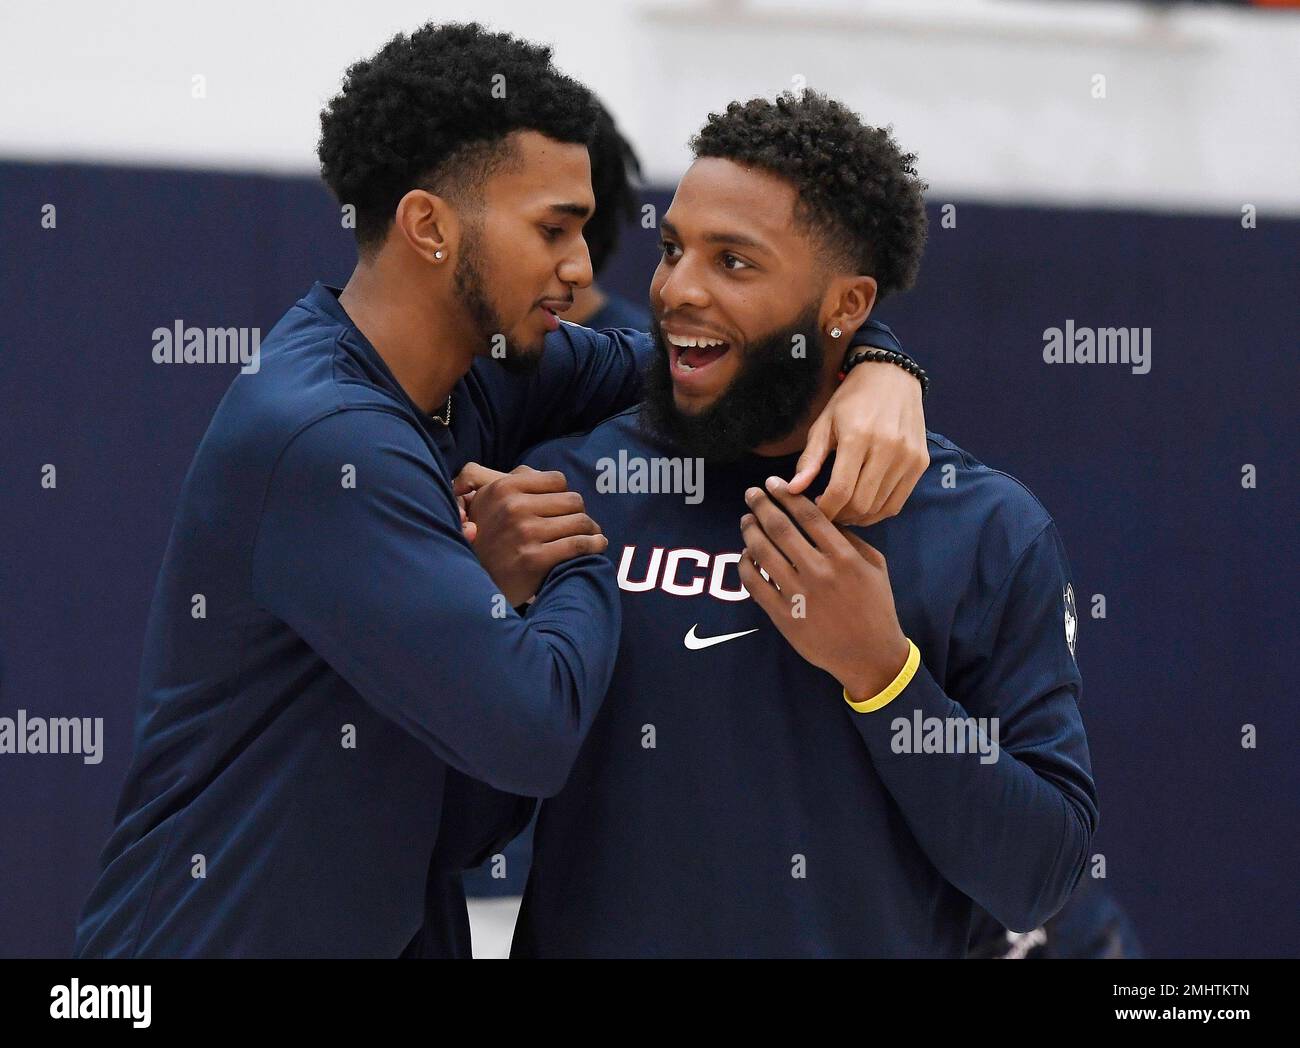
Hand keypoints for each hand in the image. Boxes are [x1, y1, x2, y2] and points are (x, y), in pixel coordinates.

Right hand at [454, 462, 606, 605]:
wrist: (470, 579)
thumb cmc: (485, 536)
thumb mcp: (487, 500)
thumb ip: (513, 480)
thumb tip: (539, 473)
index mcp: (504, 487)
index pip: (556, 480)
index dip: (564, 494)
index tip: (564, 507)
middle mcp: (514, 507)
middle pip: (572, 500)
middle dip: (579, 513)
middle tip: (580, 524)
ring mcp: (525, 533)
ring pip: (579, 522)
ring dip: (591, 529)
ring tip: (593, 535)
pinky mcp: (535, 559)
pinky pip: (578, 545)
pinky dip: (594, 545)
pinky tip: (597, 546)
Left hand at [738, 476, 909, 700]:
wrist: (870, 655)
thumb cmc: (876, 607)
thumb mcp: (875, 566)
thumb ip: (850, 539)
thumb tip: (823, 515)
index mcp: (844, 557)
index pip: (809, 516)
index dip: (787, 496)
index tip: (774, 483)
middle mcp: (819, 572)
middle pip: (781, 529)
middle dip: (762, 505)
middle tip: (751, 493)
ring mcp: (799, 595)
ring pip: (763, 553)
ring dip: (750, 531)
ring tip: (746, 519)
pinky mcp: (783, 616)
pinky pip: (755, 584)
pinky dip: (746, 565)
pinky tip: (745, 555)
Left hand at [787, 360, 928, 525]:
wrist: (892, 377)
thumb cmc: (851, 400)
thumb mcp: (824, 423)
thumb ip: (810, 459)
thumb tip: (792, 490)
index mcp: (858, 437)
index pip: (840, 491)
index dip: (825, 510)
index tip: (815, 510)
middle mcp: (888, 448)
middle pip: (861, 504)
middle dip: (840, 515)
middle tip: (828, 511)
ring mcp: (908, 457)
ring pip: (880, 507)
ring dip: (859, 517)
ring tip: (844, 509)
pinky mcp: (920, 462)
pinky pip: (898, 502)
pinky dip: (879, 511)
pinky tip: (864, 505)